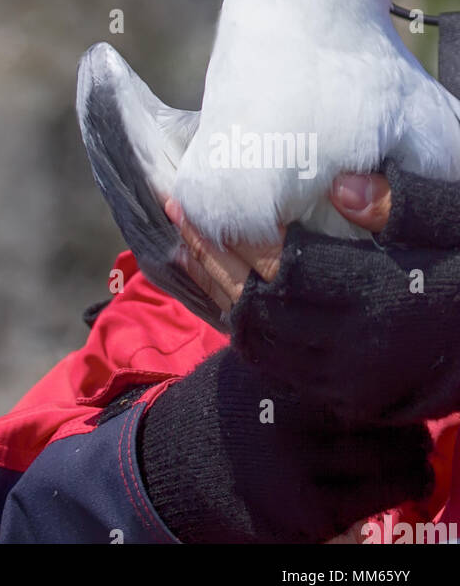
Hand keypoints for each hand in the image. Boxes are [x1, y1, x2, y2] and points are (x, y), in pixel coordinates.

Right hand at [138, 346, 432, 542]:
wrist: (168, 467)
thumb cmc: (216, 410)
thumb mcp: (244, 364)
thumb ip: (289, 357)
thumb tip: (351, 345)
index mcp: (277, 379)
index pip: (360, 384)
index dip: (389, 391)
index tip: (401, 393)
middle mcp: (289, 425)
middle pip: (381, 432)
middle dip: (409, 435)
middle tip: (417, 432)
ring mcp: (294, 475)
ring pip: (383, 475)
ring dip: (409, 469)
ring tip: (416, 462)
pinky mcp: (298, 518)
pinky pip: (361, 509)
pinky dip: (383, 498)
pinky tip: (392, 487)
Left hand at [167, 161, 459, 423]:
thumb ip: (408, 203)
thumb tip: (341, 186)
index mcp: (383, 301)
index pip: (285, 268)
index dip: (234, 234)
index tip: (197, 198)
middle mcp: (358, 352)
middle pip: (258, 305)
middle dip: (211, 257)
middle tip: (178, 213)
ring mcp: (350, 384)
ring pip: (260, 340)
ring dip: (218, 289)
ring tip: (189, 244)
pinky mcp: (348, 398)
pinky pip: (278, 367)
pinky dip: (244, 327)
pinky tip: (226, 291)